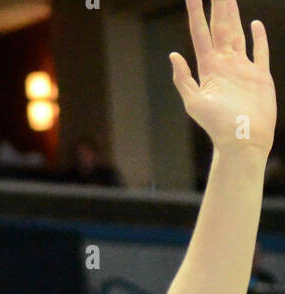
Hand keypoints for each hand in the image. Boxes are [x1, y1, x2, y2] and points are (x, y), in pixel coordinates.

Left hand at [170, 0, 274, 155]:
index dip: (196, 14)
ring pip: (238, 33)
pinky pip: (260, 50)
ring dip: (234, 14)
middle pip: (221, 28)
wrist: (243, 140)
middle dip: (218, 6)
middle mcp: (225, 64)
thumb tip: (173, 55)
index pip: (201, 34)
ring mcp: (243, 68)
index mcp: (209, 68)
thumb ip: (184, 79)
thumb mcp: (195, 103)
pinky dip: (259, 37)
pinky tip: (255, 24)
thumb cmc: (218, 126)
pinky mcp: (260, 74)